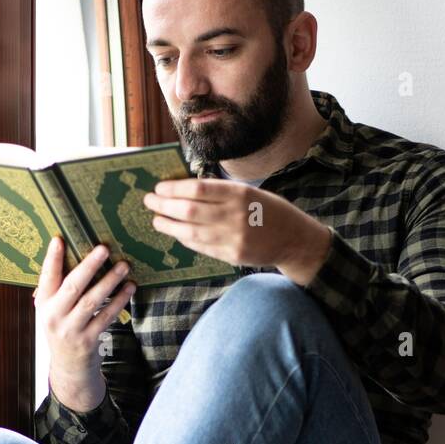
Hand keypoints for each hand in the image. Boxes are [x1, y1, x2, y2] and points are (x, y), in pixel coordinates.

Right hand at [35, 238, 134, 408]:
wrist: (69, 368)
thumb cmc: (63, 329)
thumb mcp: (53, 311)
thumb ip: (58, 289)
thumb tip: (69, 254)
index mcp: (43, 305)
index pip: (46, 278)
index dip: (52, 259)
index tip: (59, 239)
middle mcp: (54, 316)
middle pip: (72, 286)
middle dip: (89, 266)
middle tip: (103, 248)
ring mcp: (72, 330)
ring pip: (92, 301)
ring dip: (109, 281)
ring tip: (123, 266)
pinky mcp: (89, 340)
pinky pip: (107, 316)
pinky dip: (119, 301)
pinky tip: (129, 288)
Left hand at [142, 178, 332, 284]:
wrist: (295, 240)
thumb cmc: (269, 211)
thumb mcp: (249, 192)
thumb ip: (220, 192)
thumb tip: (183, 190)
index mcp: (239, 193)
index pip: (197, 188)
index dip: (173, 189)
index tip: (159, 187)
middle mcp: (235, 215)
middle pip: (189, 210)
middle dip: (164, 205)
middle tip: (150, 202)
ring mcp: (233, 238)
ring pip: (190, 232)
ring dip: (168, 225)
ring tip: (157, 220)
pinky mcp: (232, 255)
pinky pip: (201, 247)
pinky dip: (185, 239)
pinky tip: (176, 233)